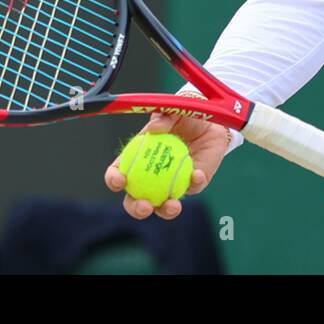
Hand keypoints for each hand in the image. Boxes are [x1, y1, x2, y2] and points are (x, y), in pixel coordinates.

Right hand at [103, 111, 230, 219]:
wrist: (210, 121)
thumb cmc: (183, 117)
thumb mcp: (172, 112)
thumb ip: (163, 117)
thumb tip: (154, 129)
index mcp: (136, 160)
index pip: (118, 173)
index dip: (114, 180)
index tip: (119, 180)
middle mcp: (150, 178)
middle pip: (135, 200)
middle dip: (136, 208)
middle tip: (144, 206)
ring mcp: (170, 184)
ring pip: (163, 206)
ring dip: (165, 211)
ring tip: (172, 206)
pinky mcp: (192, 185)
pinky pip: (192, 188)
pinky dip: (193, 183)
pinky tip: (196, 175)